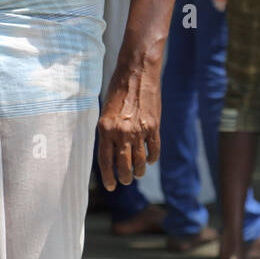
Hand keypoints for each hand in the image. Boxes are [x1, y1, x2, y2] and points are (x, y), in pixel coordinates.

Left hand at [97, 65, 160, 190]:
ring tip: (138, 173)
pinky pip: (154, 151)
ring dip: (139, 171)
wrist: (137, 72)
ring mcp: (139, 131)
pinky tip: (149, 160)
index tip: (111, 186)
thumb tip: (110, 151)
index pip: (106, 161)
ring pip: (140, 162)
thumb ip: (108, 131)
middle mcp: (122, 132)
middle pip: (123, 166)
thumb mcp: (106, 110)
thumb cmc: (118, 88)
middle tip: (125, 180)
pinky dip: (152, 158)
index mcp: (106, 128)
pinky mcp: (154, 127)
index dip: (108, 177)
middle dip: (124, 177)